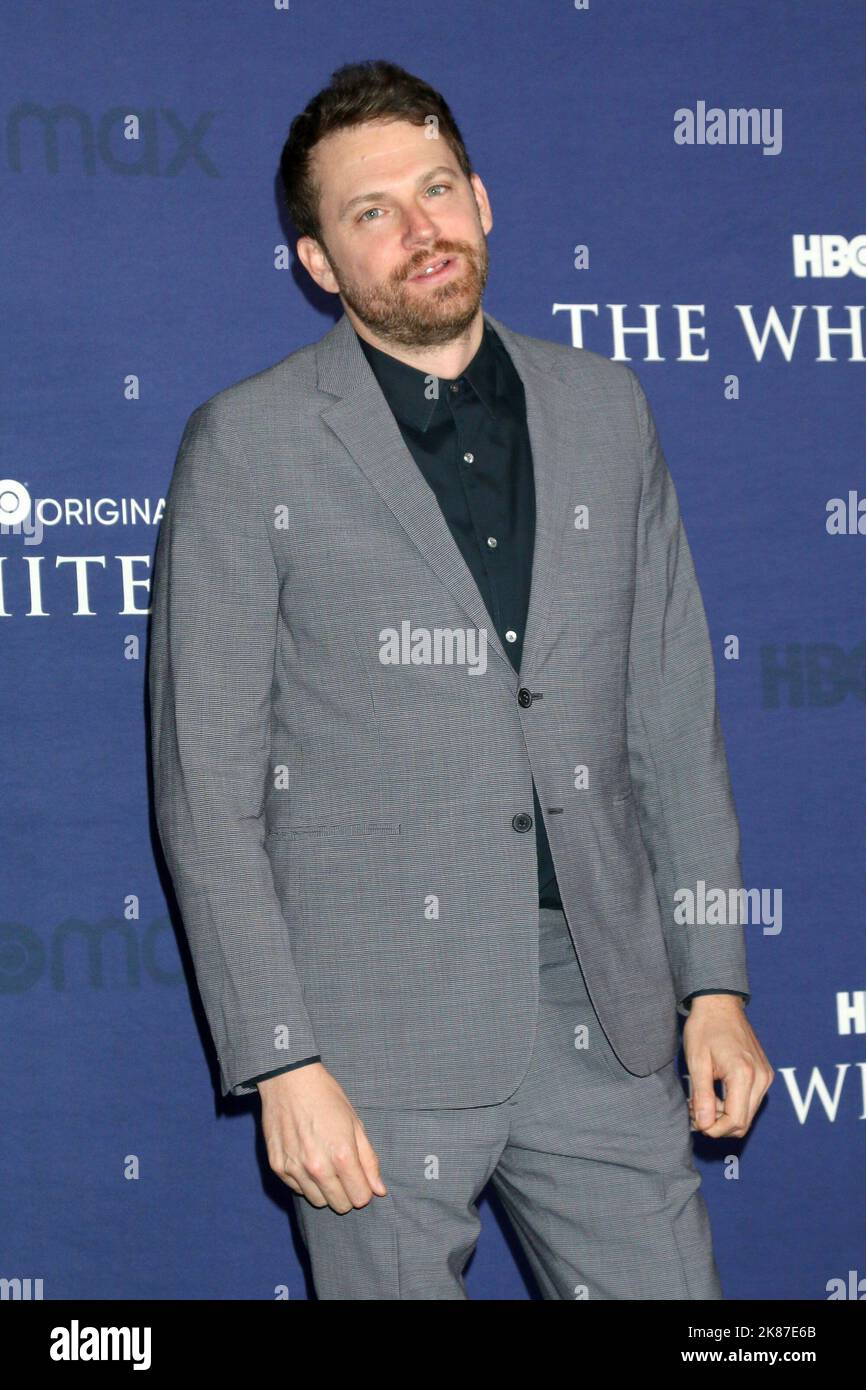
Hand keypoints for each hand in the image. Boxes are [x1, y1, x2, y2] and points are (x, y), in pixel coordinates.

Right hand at [258, 1062, 387, 1212]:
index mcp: (341, 1155)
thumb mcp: (355, 1123)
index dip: (364, 1190)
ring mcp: (295, 1169)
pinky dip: (305, 1182)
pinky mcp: (278, 1167)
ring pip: (318, 1201)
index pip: (360, 1198)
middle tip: (344, 1173)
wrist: (289, 1080)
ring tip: (325, 1166)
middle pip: (340, 1205)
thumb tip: (379, 1190)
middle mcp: (317, 1167)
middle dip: (347, 1194)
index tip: (360, 1179)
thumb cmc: (326, 1097)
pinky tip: (307, 1160)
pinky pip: (297, 1190)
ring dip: (325, 1190)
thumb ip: (369, 1160)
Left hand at [683, 995, 773, 1138]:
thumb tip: (704, 1125)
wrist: (720, 1004)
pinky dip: (734, 1105)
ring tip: (703, 1099)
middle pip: (744, 1122)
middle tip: (696, 1109)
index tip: (695, 1121)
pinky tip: (716, 1092)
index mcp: (744, 1074)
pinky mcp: (765, 1074)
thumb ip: (702, 1096)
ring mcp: (766, 1076)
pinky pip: (751, 1101)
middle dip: (718, 1124)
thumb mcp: (697, 1061)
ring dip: (725, 1115)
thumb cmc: (705, 1028)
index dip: (713, 1129)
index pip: (735, 1121)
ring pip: (748, 1114)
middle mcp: (761, 1077)